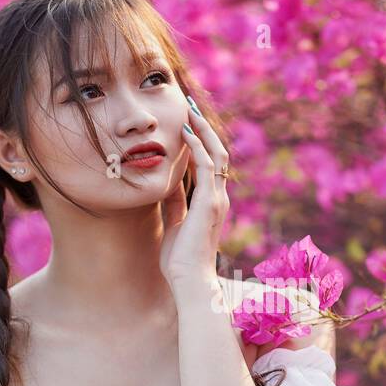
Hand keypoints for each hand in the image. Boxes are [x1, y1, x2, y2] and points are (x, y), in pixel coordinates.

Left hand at [159, 97, 229, 290]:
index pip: (209, 163)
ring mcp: (217, 199)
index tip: (186, 122)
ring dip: (202, 129)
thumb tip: (167, 183)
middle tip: (189, 105)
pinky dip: (197, 146)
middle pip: (216, 152)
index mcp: (211, 202)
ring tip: (188, 109)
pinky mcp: (209, 202)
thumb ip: (175, 203)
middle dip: (203, 127)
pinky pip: (206, 165)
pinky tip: (185, 131)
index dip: (200, 141)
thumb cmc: (180, 260)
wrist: (189, 280)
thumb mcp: (174, 223)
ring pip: (215, 153)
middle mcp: (218, 197)